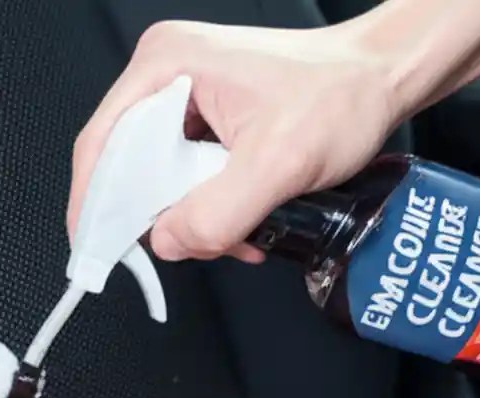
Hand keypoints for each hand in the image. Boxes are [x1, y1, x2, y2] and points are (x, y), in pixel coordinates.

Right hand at [67, 20, 405, 262]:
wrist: (384, 77)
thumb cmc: (343, 95)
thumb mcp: (280, 162)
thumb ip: (218, 209)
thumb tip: (167, 241)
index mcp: (168, 65)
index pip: (102, 144)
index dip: (96, 203)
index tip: (95, 250)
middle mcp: (168, 73)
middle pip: (129, 165)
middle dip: (163, 215)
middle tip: (199, 243)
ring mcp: (186, 94)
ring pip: (161, 176)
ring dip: (195, 217)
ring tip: (240, 231)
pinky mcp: (207, 115)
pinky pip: (187, 173)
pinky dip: (211, 206)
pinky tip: (246, 219)